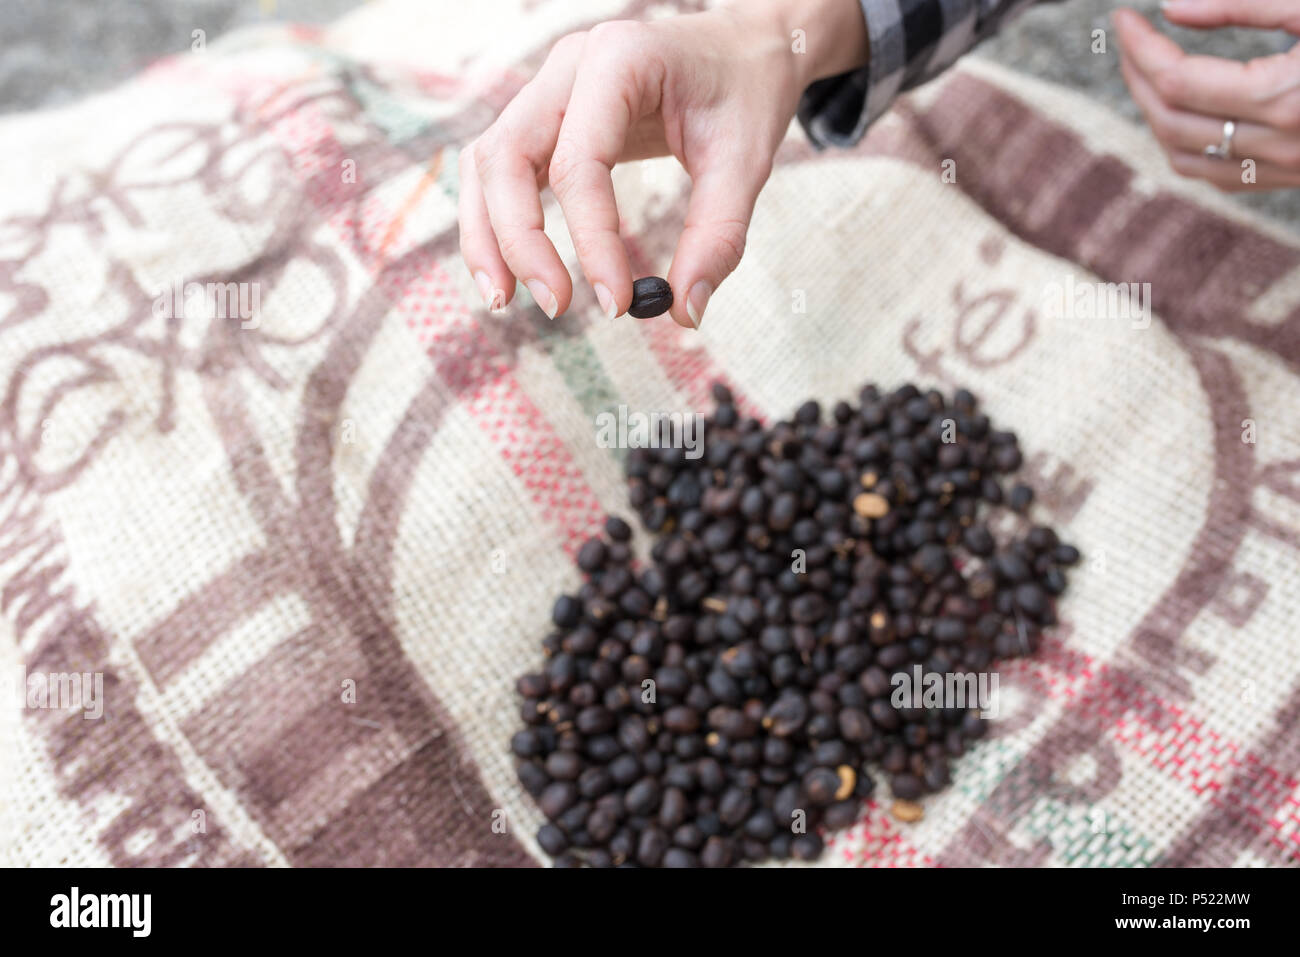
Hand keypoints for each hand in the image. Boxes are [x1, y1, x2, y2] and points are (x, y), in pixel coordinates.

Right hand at [458, 0, 868, 327]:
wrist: (742, 48)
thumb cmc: (744, 92)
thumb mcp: (746, 161)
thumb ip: (717, 236)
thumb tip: (685, 312)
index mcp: (620, 60)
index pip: (579, 163)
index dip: (591, 240)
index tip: (617, 303)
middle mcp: (569, 67)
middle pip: (505, 156)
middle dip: (519, 240)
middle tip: (554, 306)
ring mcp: (549, 88)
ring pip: (488, 162)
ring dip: (488, 235)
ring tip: (503, 301)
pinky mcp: (546, 117)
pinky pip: (501, 168)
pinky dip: (497, 220)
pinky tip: (512, 270)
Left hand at [1114, 2, 1299, 190]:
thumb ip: (1242, 5)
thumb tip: (1171, 9)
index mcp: (1284, 96)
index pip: (1178, 80)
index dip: (1141, 48)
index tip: (1124, 20)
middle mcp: (1277, 143)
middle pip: (1170, 120)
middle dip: (1138, 78)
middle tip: (1129, 42)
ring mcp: (1279, 168)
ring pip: (1181, 154)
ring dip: (1153, 113)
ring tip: (1146, 72)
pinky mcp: (1282, 178)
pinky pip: (1209, 171)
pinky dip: (1181, 141)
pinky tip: (1179, 109)